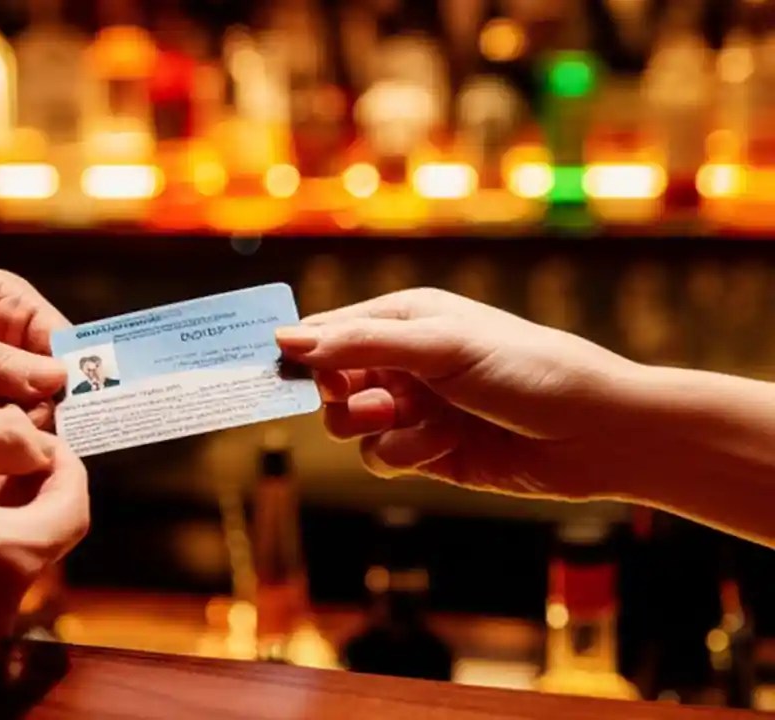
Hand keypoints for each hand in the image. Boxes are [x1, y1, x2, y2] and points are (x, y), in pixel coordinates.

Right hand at [275, 288, 645, 500]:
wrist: (595, 433)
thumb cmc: (526, 369)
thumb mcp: (439, 346)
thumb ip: (359, 343)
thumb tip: (284, 340)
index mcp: (403, 317)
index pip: (327, 332)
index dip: (303, 355)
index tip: (287, 376)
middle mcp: (404, 361)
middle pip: (330, 384)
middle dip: (343, 398)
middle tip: (376, 402)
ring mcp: (415, 408)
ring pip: (351, 427)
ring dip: (377, 429)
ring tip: (415, 422)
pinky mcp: (428, 453)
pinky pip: (381, 458)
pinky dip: (404, 456)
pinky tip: (442, 448)